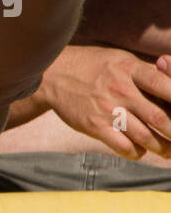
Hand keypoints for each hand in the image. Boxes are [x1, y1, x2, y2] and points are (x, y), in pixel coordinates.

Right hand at [38, 45, 170, 158]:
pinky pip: (123, 146)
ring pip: (145, 137)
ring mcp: (106, 109)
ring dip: (162, 147)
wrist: (53, 74)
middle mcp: (120, 90)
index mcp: (130, 69)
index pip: (165, 85)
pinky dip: (137, 152)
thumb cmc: (94, 66)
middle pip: (159, 117)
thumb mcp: (121, 60)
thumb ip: (148, 71)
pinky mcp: (94, 126)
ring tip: (168, 150)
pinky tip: (140, 150)